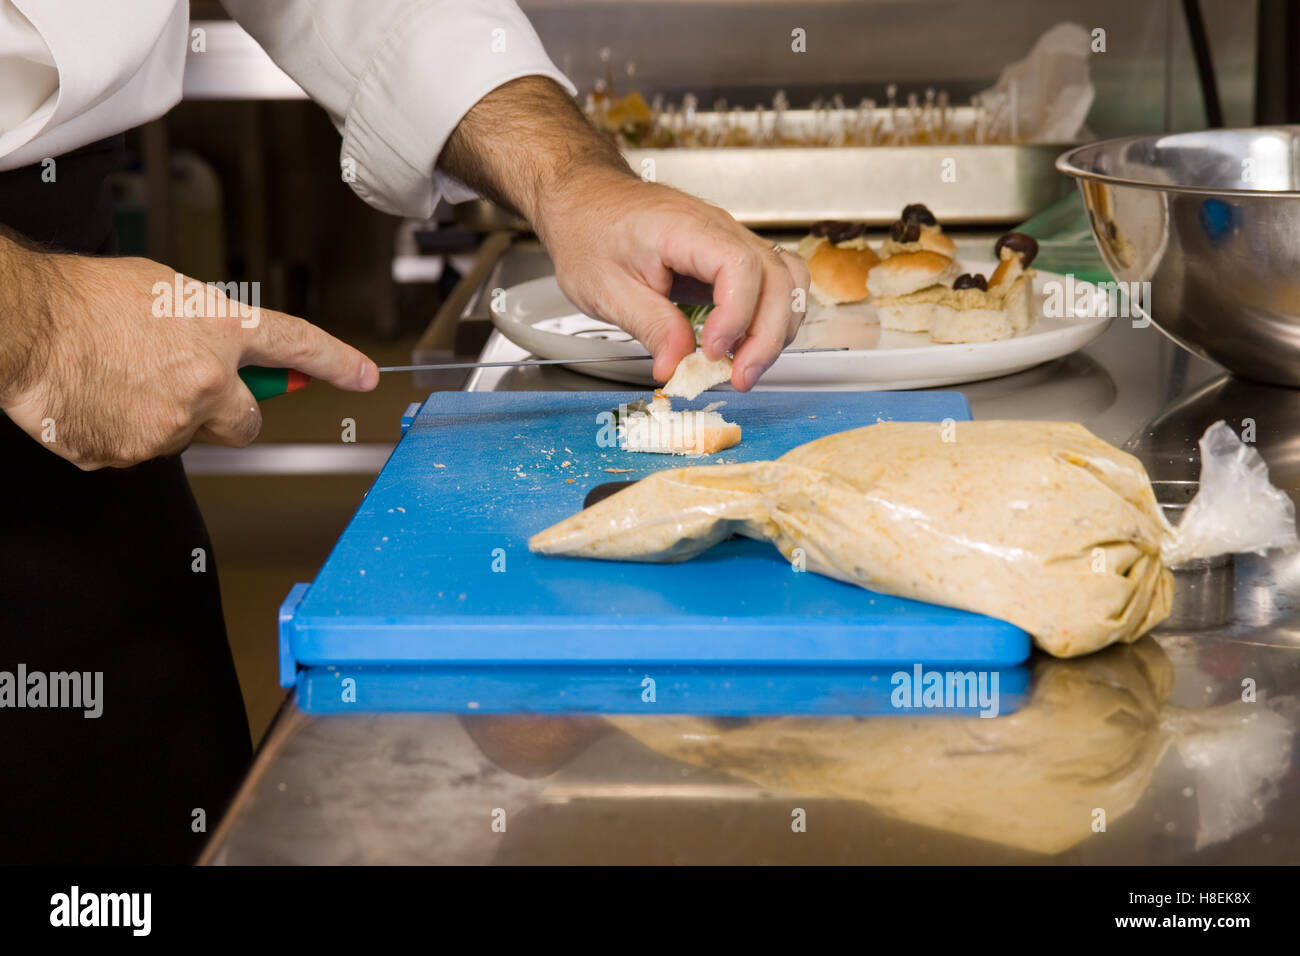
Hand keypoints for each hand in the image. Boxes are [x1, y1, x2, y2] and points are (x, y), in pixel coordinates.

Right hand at [0, 243, 378, 468]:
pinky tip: (101, 398)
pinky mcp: (131, 453)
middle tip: (189, 386)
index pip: (297, 346)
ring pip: (189, 437)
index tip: (365, 377)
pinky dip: (125, 433)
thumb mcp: (165, 290)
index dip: (337, 364)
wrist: (25, 326)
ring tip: (123, 378)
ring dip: (168, 418)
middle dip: (229, 411)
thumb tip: (227, 351)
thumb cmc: (85, 299)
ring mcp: (171, 424)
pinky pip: (142, 451)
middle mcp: (207, 381)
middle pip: (248, 421)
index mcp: (220, 330)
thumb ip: (208, 326)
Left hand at [437, 76, 808, 389]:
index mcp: (686, 228)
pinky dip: (770, 318)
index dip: (736, 316)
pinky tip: (745, 346)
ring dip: (776, 329)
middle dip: (766, 336)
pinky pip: (771, 284)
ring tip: (745, 366)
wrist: (584, 202)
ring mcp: (731, 240)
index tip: (711, 351)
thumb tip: (676, 367)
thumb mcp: (606, 288)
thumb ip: (650, 326)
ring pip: (786, 282)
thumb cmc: (589, 231)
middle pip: (776, 278)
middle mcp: (720, 229)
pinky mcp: (730, 257)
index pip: (740, 267)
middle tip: (738, 378)